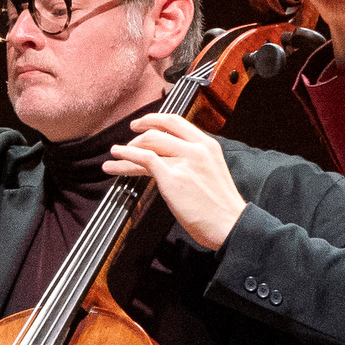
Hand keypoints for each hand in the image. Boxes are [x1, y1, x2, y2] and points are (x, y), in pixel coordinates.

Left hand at [107, 112, 246, 249]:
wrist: (229, 224)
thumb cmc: (220, 207)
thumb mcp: (212, 171)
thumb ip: (194, 160)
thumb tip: (171, 159)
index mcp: (208, 145)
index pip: (177, 122)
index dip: (156, 119)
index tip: (144, 123)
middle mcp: (196, 149)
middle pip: (160, 129)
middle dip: (141, 128)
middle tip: (130, 133)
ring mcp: (183, 162)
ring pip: (148, 145)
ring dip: (128, 149)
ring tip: (115, 153)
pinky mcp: (171, 177)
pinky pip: (144, 160)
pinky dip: (126, 158)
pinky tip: (116, 161)